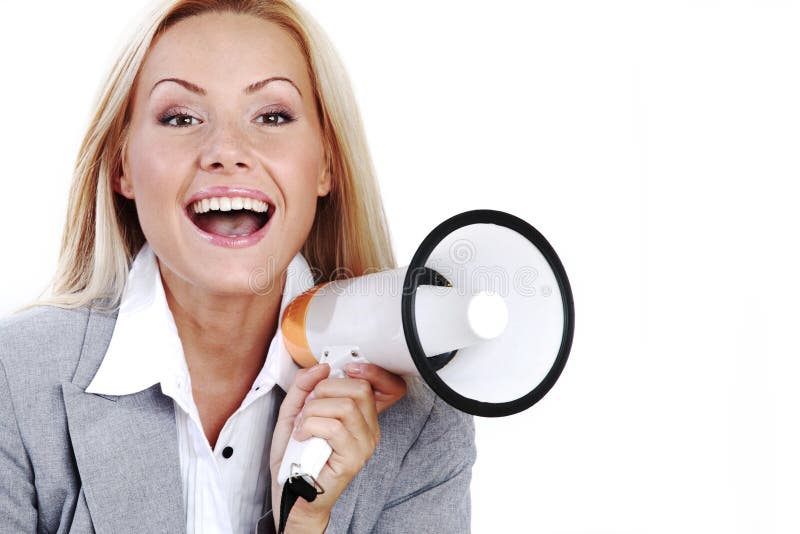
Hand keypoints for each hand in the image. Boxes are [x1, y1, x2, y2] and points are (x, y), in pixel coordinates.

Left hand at [270, 362, 406, 531]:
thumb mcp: (295, 411)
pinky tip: (302, 436)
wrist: (289, 491)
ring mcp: (364, 444)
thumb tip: (321, 367)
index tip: (347, 367)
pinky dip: (310, 426)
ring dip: (314, 410)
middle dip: (326, 389)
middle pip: (360, 388)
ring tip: (303, 424)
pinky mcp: (353, 458)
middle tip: (309, 406)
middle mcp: (369, 428)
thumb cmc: (295, 456)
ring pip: (346, 406)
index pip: (388, 387)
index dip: (373, 371)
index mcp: (362, 415)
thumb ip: (304, 386)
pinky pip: (335, 428)